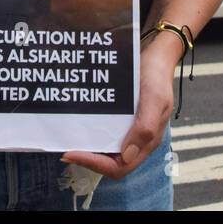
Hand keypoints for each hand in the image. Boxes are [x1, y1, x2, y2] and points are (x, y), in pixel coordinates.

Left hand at [60, 32, 178, 178]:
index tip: (72, 153)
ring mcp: (129, 130)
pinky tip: (79, 124)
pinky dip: (91, 133)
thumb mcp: (154, 100)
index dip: (95, 164)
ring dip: (88, 149)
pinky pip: (106, 133)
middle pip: (111, 163)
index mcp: (147, 141)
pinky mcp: (123, 120)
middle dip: (88, 159)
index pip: (120, 167)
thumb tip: (126, 157)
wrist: (156, 56)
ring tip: (69, 140)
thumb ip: (144, 128)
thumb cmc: (156, 77)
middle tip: (66, 150)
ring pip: (107, 150)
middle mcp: (137, 140)